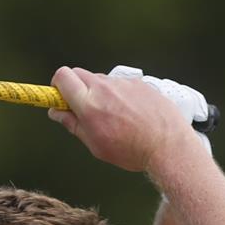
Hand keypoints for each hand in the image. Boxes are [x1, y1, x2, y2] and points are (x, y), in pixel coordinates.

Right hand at [48, 66, 201, 172]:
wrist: (168, 145)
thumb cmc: (133, 150)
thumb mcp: (96, 145)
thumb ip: (73, 124)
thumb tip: (56, 112)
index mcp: (90, 104)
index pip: (62, 76)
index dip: (57, 85)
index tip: (59, 97)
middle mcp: (105, 88)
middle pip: (79, 74)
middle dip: (76, 88)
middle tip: (83, 108)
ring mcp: (123, 83)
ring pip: (101, 80)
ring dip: (100, 93)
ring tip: (114, 116)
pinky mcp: (139, 82)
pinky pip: (121, 84)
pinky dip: (120, 95)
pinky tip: (131, 113)